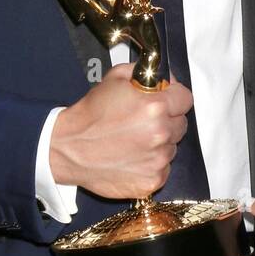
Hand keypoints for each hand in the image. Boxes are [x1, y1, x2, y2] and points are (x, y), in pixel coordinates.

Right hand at [50, 63, 190, 197]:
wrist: (69, 148)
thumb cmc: (91, 113)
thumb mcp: (116, 77)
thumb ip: (148, 74)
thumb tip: (167, 80)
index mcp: (155, 106)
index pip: (185, 98)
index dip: (174, 97)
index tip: (165, 100)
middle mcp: (160, 134)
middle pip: (181, 123)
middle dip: (167, 120)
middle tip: (144, 121)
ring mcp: (158, 160)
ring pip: (172, 147)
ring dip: (159, 143)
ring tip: (134, 140)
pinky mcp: (152, 181)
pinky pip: (163, 168)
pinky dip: (151, 163)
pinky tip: (132, 157)